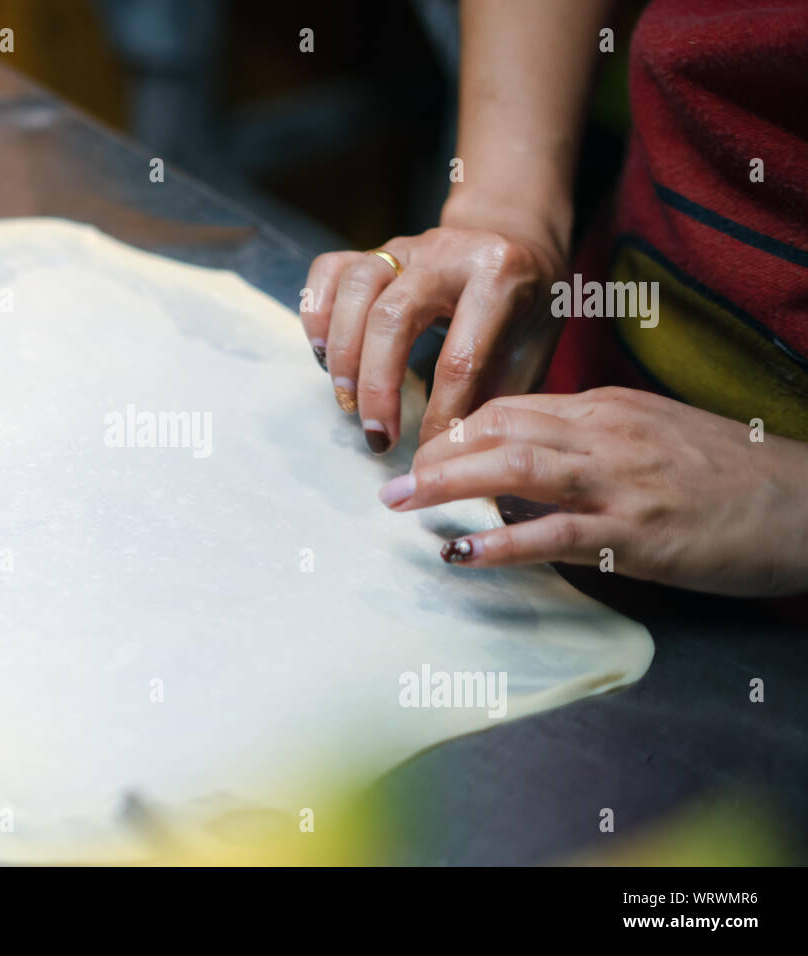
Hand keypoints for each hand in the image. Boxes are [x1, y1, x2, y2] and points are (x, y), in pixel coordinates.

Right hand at [300, 222, 564, 454]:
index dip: (440, 415)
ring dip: (343, 354)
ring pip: (355, 287)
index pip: (460, 357)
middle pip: (393, 316)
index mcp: (500, 276)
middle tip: (376, 436)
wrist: (516, 240)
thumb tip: (452, 455)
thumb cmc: (526, 308)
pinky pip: (328, 270)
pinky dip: (315, 314)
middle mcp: (448, 251)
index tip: (429, 455)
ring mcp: (405, 246)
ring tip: (346, 402)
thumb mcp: (532, 350)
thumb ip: (494, 396)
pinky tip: (323, 357)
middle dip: (377, 385)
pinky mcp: (373, 250)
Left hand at [377, 387, 807, 596]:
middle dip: (435, 452)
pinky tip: (459, 550)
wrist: (807, 503)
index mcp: (604, 408)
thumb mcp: (652, 435)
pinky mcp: (636, 534)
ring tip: (400, 505)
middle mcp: (604, 434)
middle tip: (392, 481)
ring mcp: (619, 482)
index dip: (454, 429)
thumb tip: (523, 459)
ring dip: (448, 484)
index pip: (508, 406)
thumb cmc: (729, 474)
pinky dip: (500, 540)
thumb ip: (587, 440)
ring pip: (514, 467)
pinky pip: (554, 533)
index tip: (420, 453)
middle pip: (498, 427)